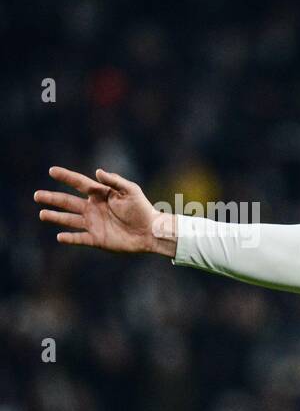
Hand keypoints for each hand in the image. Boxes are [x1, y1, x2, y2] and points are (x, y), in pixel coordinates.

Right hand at [35, 166, 171, 254]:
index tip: (52, 171)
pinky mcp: (97, 239)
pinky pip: (80, 238)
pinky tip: (59, 236)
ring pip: (69, 219)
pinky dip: (70, 238)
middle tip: (37, 195)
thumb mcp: (131, 191)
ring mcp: (94, 224)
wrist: (151, 231)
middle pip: (68, 202)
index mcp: (100, 195)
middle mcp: (93, 208)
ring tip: (42, 214)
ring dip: (55, 217)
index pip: (79, 184)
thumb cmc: (142, 209)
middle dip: (52, 198)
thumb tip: (97, 171)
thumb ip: (114, 181)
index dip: (66, 177)